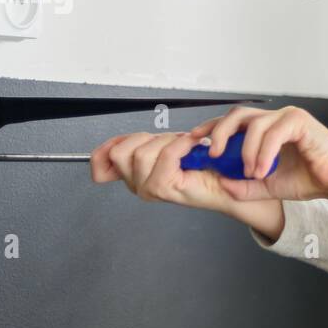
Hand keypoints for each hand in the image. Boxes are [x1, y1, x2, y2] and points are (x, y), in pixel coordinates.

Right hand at [89, 130, 241, 213]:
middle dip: (147, 138)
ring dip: (167, 141)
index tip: (127, 139)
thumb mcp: (163, 147)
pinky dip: (181, 145)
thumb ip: (138, 145)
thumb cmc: (201, 164)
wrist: (226, 182)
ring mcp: (148, 189)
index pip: (100, 161)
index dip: (107, 146)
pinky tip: (192, 146)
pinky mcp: (163, 187)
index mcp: (133, 176)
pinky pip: (165, 155)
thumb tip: (113, 144)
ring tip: (185, 147)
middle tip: (170, 142)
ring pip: (142, 153)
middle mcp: (137, 185)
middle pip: (120, 152)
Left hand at [186, 104, 327, 203]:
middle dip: (220, 133)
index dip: (212, 129)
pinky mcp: (299, 121)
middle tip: (213, 154)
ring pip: (254, 124)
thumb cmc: (311, 177)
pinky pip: (273, 133)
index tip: (195, 140)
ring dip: (246, 151)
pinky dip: (264, 152)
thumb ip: (246, 185)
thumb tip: (223, 184)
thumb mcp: (269, 186)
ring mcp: (287, 117)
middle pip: (237, 115)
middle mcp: (275, 119)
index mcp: (267, 130)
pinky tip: (264, 169)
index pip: (233, 122)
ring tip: (252, 173)